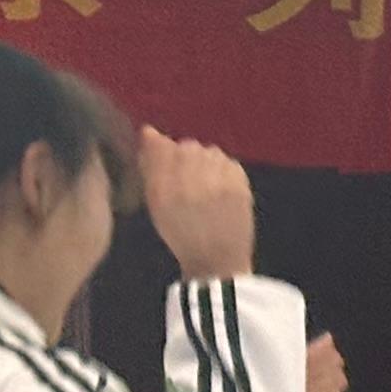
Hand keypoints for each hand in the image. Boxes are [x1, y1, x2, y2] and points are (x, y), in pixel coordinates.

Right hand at [137, 123, 256, 282]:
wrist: (217, 259)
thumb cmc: (180, 233)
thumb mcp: (157, 201)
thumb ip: (152, 163)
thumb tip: (149, 131)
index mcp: (166, 172)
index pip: (161, 144)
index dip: (162, 155)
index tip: (166, 175)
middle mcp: (193, 164)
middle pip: (187, 147)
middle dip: (186, 162)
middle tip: (187, 190)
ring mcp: (220, 168)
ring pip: (209, 154)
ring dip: (206, 168)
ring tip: (205, 194)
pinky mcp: (241, 177)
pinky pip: (227, 164)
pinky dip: (223, 175)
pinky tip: (220, 194)